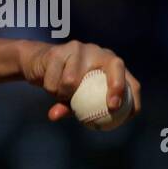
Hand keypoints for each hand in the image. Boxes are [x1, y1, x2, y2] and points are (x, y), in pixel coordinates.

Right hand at [20, 40, 142, 121]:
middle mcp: (97, 52)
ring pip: (72, 80)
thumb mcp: (71, 98)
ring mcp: (79, 49)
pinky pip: (54, 81)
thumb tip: (63, 119)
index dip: (128, 94)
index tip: (120, 110)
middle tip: (111, 106)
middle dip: (117, 87)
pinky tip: (49, 85)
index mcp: (107, 63)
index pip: (126, 76)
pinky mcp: (58, 51)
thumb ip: (73, 109)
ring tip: (60, 94)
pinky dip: (51, 89)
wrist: (39, 63)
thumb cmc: (63, 83)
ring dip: (63, 94)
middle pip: (116, 66)